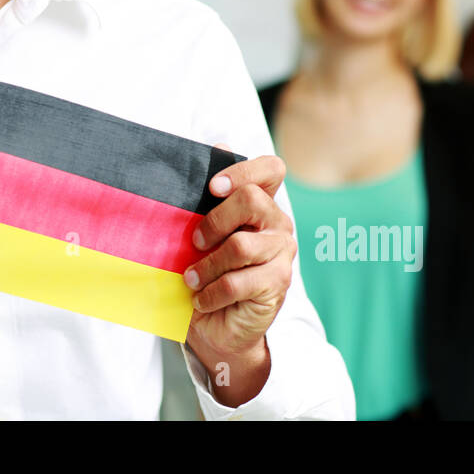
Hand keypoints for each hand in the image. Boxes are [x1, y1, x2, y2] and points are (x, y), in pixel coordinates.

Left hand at [184, 148, 293, 364]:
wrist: (216, 325)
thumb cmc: (206, 272)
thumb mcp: (200, 235)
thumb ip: (205, 201)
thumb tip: (215, 147)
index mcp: (261, 203)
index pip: (270, 170)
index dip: (243, 170)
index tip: (213, 187)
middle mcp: (277, 224)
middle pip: (252, 199)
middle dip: (214, 220)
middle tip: (195, 241)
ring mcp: (282, 253)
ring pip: (240, 246)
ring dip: (207, 265)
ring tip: (191, 279)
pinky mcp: (277, 283)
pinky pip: (237, 282)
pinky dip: (211, 292)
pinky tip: (202, 299)